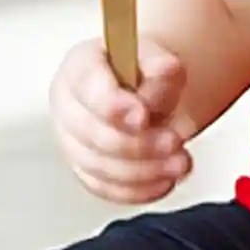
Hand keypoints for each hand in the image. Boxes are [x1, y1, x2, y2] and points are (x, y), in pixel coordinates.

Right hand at [48, 36, 190, 203]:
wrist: (148, 94)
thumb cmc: (146, 74)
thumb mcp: (159, 59)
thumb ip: (161, 65)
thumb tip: (165, 69)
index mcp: (80, 68)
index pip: (86, 86)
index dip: (112, 105)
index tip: (142, 115)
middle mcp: (68, 106)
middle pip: (90, 133)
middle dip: (136, 144)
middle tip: (173, 141)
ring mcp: (73, 143)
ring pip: (99, 167)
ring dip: (144, 170)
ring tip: (180, 162)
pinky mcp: (87, 172)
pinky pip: (107, 189)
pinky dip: (139, 190)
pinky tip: (166, 179)